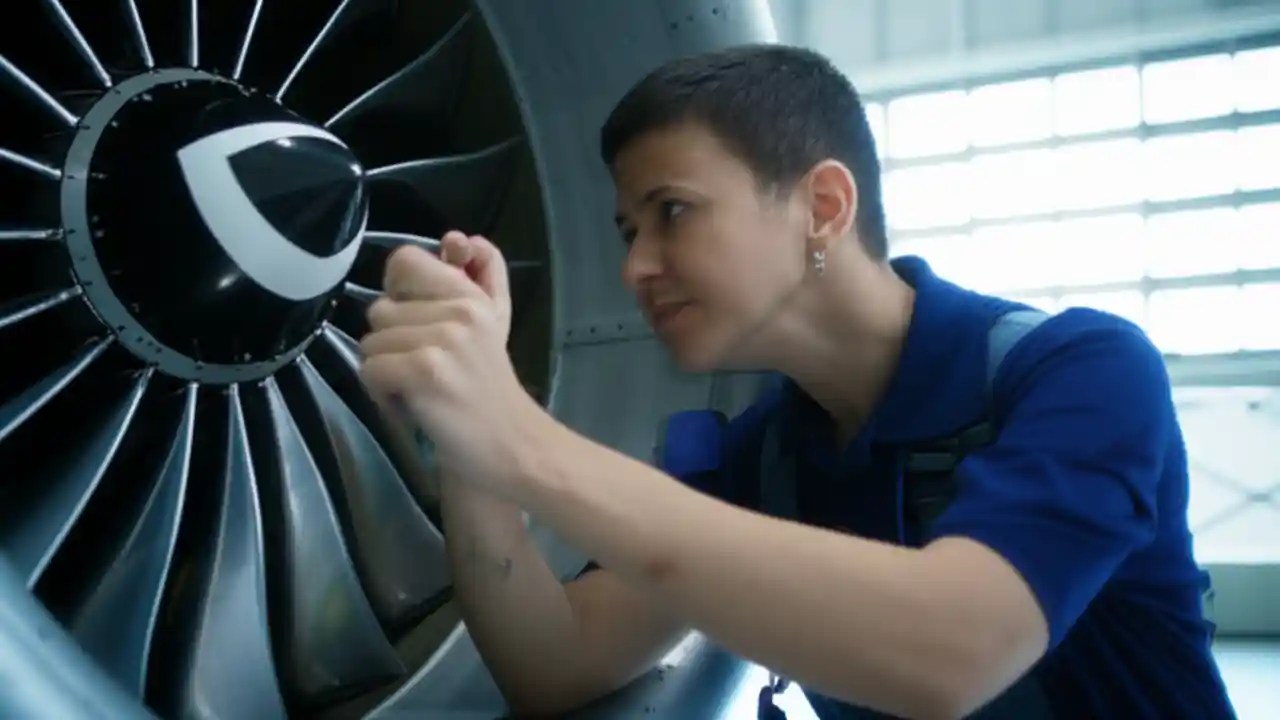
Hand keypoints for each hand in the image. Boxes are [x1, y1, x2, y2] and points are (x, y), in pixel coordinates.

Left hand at [359, 231, 550, 501]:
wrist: (514, 446)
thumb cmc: (492, 390)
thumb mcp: (493, 321)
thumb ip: (483, 274)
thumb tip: (459, 238)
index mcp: (471, 295)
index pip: (404, 261)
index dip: (398, 293)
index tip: (418, 323)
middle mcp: (460, 310)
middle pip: (380, 309)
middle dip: (392, 343)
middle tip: (426, 369)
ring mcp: (441, 340)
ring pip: (371, 342)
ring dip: (387, 371)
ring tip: (421, 389)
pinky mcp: (423, 371)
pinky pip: (370, 370)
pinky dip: (382, 394)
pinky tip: (412, 405)